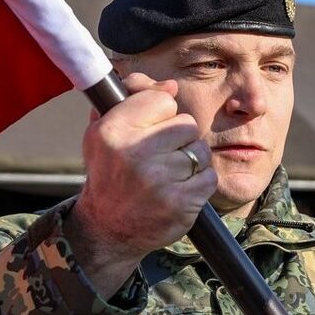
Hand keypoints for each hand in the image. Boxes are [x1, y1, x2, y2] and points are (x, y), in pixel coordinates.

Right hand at [67, 73, 217, 294]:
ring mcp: (160, 180)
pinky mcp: (182, 202)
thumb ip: (133, 97)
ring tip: (168, 174)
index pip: (161, 100)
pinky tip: (179, 189)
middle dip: (177, 138)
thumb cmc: (109, 173)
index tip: (147, 130)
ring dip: (190, 161)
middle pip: (186, 123)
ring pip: (200, 150)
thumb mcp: (105, 130)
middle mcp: (135, 153)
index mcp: (113, 131)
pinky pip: (209, 176)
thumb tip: (171, 86)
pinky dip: (199, 182)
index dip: (159, 114)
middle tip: (159, 156)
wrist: (108, 228)